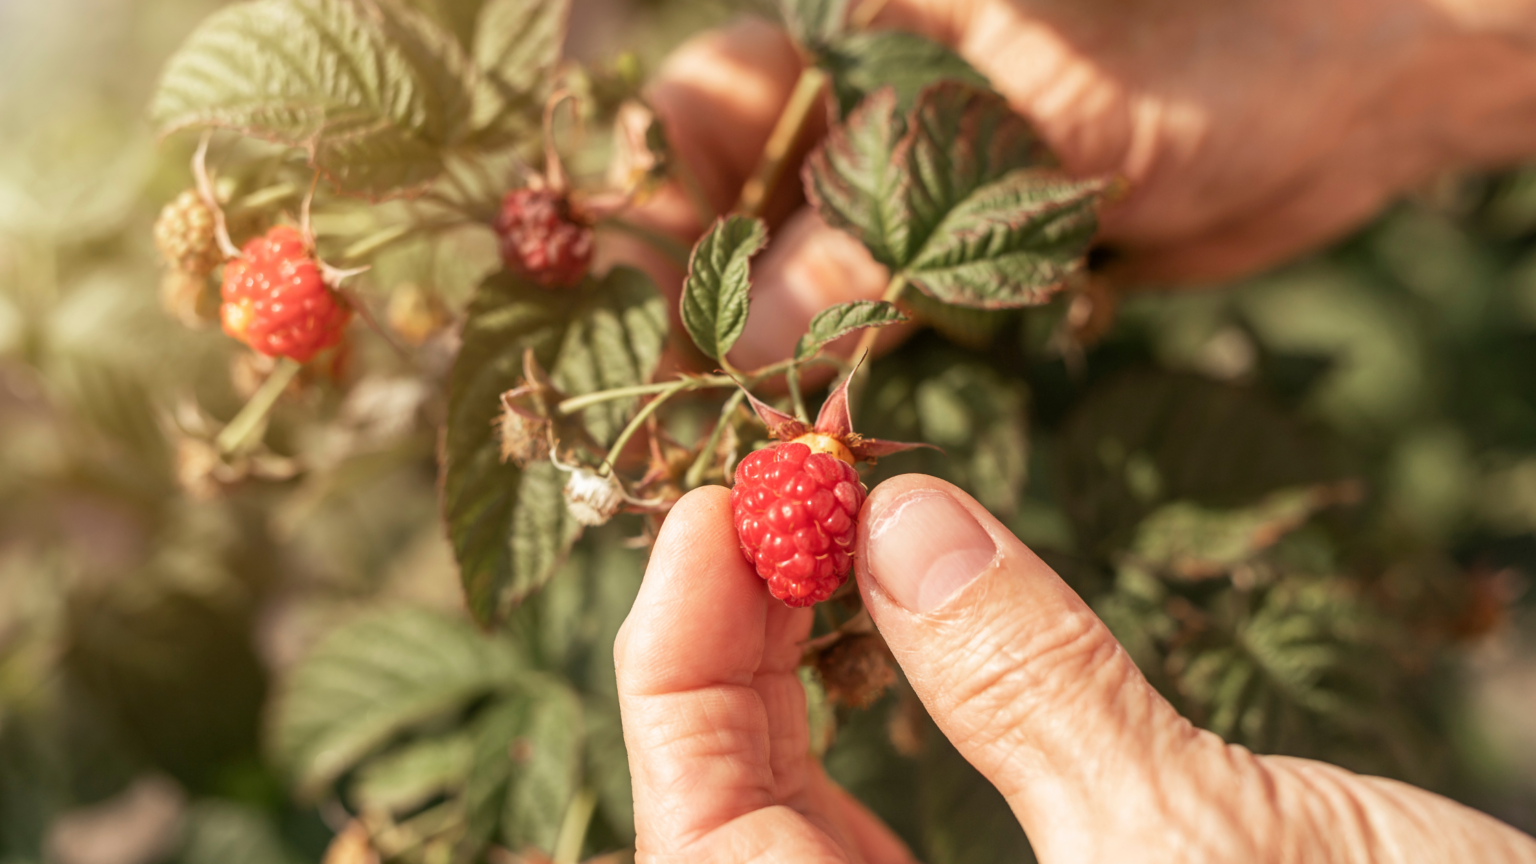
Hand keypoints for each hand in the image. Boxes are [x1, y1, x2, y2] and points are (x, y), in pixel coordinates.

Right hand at [607, 2, 1535, 366]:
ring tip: (711, 440)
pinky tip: (797, 434)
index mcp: (855, 26)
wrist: (1329, 106)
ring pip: (785, 271)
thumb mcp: (1029, 129)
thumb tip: (749, 339)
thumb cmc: (1197, 57)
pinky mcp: (947, 263)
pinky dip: (834, 375)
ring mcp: (900, 189)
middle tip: (652, 403)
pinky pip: (863, 319)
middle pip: (721, 201)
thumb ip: (882, 222)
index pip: (701, 108)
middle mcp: (856, 105)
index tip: (596, 299)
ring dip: (752, 351)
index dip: (641, 201)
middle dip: (682, 296)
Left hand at [614, 476, 1535, 861]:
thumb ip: (1030, 685)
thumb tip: (901, 521)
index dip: (675, 668)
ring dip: (795, 673)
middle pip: (739, 828)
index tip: (709, 512)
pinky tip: (885, 627)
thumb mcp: (1195, 839)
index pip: (705, 845)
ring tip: (815, 535)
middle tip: (770, 497)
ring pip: (811, 830)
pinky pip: (896, 836)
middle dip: (734, 651)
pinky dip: (879, 719)